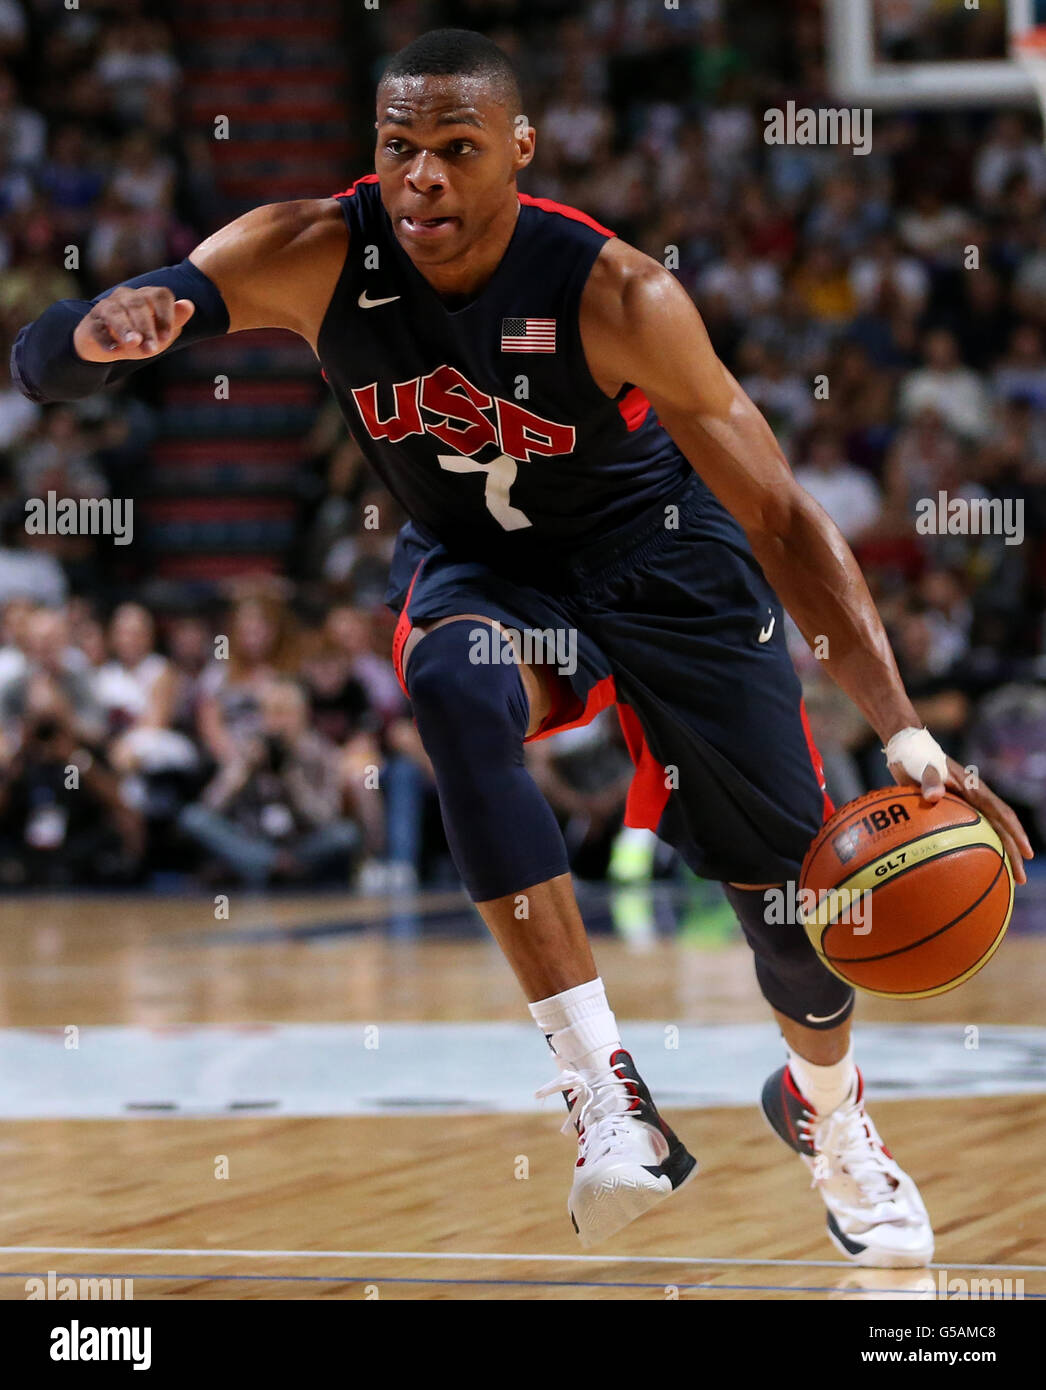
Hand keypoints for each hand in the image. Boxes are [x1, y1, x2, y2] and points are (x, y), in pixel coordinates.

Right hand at [73, 287, 195, 361]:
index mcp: (148, 297)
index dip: (165, 315)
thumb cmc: (141, 337)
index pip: (160, 295)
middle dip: (146, 328)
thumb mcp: (161, 333)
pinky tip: (113, 350)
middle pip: (138, 304)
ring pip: (115, 312)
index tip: (166, 338)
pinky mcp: (92, 322)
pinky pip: (97, 327)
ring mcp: (107, 306)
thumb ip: (176, 320)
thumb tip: (188, 305)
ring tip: (133, 343)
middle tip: (152, 350)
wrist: (109, 346)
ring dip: (125, 329)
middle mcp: (127, 296)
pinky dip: (105, 338)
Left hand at [888, 751, 1032, 886]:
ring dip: (1000, 854)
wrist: (908, 750)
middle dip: (1013, 853)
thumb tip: (932, 796)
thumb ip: (928, 780)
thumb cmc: (917, 757)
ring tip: (1007, 879)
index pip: (1001, 814)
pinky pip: (970, 832)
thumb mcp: (922, 766)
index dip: (1016, 834)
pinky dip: (977, 848)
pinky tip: (974, 866)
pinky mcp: (956, 809)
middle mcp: (976, 798)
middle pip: (1001, 829)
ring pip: (990, 832)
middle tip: (1020, 880)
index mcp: (974, 788)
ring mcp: (968, 804)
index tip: (1026, 853)